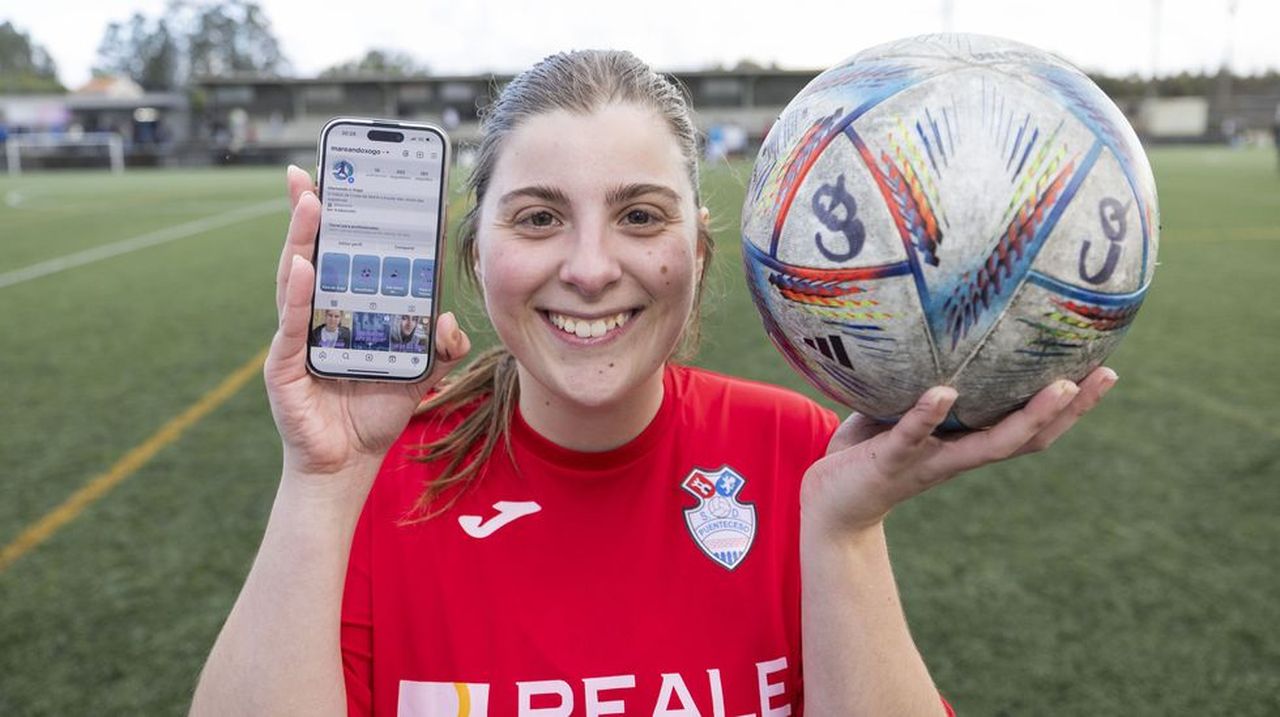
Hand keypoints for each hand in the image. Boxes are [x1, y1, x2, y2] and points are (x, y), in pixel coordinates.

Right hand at [263, 166, 470, 479]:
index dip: (339, 217)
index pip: (339, 254)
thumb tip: (449, 322)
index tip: (343, 175)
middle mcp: (315, 316)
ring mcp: (296, 338)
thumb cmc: (373, 413)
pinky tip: (304, 263)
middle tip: (314, 170)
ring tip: (309, 199)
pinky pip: (293, 324)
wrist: (348, 464)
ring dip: (300, 237)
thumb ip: (439, 346)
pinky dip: (298, 294)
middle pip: (311, 253)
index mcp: (343, 310)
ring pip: (295, 278)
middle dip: (310, 210)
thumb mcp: (420, 374)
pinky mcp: (285, 366)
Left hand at [800, 368, 1117, 536]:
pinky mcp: (889, 461)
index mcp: (965, 444)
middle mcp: (958, 456)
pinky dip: (929, 414)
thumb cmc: (867, 448)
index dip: (1070, 406)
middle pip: (1028, 438)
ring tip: (1058, 387)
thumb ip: (922, 378)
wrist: (828, 503)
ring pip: (988, 444)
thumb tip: (942, 322)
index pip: (1030, 427)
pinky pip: (913, 435)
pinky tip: (945, 392)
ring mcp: (928, 460)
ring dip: (1027, 418)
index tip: (1106, 371)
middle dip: (1071, 409)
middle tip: (1105, 376)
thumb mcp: (902, 408)